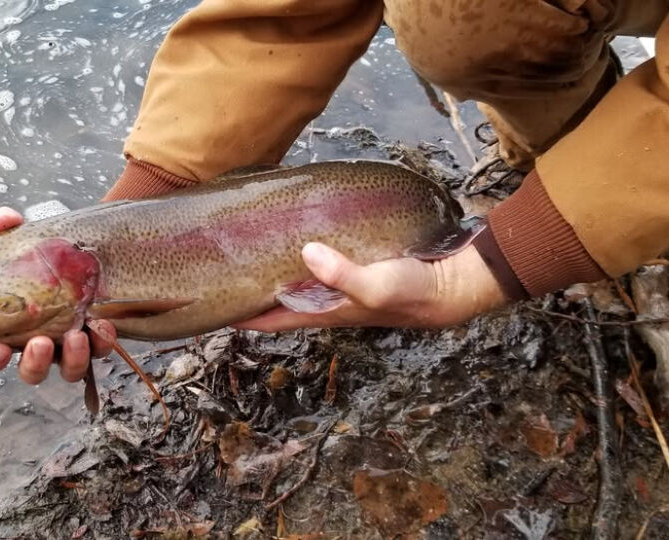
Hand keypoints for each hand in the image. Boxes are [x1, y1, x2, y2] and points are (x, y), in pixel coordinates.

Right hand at [0, 207, 114, 384]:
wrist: (86, 252)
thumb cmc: (44, 253)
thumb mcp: (24, 239)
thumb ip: (8, 228)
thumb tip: (3, 219)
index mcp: (12, 328)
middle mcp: (40, 343)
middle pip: (32, 370)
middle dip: (34, 362)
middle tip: (40, 344)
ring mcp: (70, 346)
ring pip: (68, 369)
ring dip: (71, 358)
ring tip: (75, 336)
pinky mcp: (98, 340)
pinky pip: (100, 350)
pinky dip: (102, 341)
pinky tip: (104, 325)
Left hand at [234, 242, 508, 331]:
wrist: (456, 285)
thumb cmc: (413, 291)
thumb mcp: (376, 285)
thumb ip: (342, 274)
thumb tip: (306, 252)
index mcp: (326, 311)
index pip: (274, 318)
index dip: (244, 316)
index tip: (212, 310)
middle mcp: (330, 302)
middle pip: (281, 302)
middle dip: (252, 295)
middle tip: (222, 275)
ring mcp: (344, 287)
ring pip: (299, 284)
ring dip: (276, 275)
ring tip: (250, 255)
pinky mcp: (360, 268)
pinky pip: (321, 266)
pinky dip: (305, 258)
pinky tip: (299, 240)